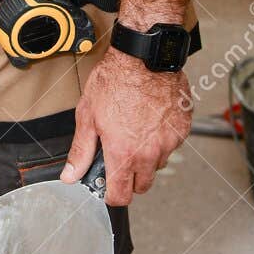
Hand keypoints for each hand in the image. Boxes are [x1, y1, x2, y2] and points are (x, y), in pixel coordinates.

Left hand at [60, 49, 191, 204]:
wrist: (144, 57)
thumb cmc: (115, 81)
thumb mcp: (88, 115)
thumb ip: (81, 150)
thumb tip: (70, 175)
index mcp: (123, 154)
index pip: (121, 196)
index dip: (111, 194)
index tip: (107, 186)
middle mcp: (149, 154)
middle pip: (141, 185)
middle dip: (129, 177)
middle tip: (119, 155)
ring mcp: (169, 143)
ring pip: (157, 165)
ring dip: (146, 157)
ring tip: (134, 130)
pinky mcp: (183, 130)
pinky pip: (171, 145)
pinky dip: (161, 139)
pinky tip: (150, 120)